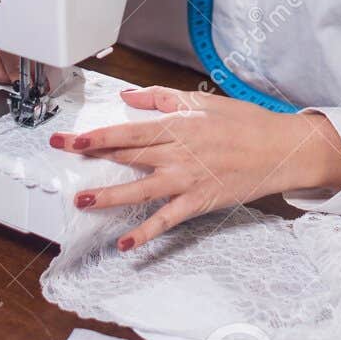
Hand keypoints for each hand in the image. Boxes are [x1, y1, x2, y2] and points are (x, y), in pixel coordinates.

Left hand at [49, 86, 340, 251]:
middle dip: (91, 156)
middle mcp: (177, 153)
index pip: (127, 131)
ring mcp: (187, 180)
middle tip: (60, 156)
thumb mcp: (202, 100)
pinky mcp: (199, 202)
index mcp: (177, 126)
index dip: (95, 135)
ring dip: (109, 197)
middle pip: (126, 156)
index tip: (69, 138)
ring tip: (82, 201)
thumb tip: (127, 96)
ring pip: (140, 190)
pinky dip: (146, 233)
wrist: (281, 149)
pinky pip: (167, 220)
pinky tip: (125, 243)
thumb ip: (161, 98)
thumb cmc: (244, 123)